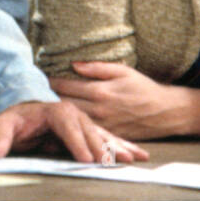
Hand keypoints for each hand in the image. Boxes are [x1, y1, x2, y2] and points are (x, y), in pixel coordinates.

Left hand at [0, 100, 148, 163]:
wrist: (23, 106)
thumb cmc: (14, 116)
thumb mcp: (2, 124)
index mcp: (54, 110)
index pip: (67, 126)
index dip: (77, 143)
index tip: (86, 159)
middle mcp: (73, 113)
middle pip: (90, 131)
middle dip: (103, 147)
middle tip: (115, 162)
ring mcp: (82, 121)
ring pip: (103, 134)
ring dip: (119, 146)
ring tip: (134, 158)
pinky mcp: (87, 131)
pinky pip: (107, 138)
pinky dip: (122, 146)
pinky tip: (138, 155)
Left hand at [50, 61, 187, 140]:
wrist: (164, 112)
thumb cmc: (143, 88)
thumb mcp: (123, 71)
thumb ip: (97, 68)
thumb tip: (74, 64)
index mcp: (101, 92)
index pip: (67, 86)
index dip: (51, 81)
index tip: (39, 76)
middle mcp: (99, 110)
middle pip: (64, 104)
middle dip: (49, 98)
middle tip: (35, 92)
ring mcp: (102, 125)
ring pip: (71, 120)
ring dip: (57, 114)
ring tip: (43, 108)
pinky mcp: (106, 136)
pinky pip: (85, 131)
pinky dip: (71, 127)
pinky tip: (61, 124)